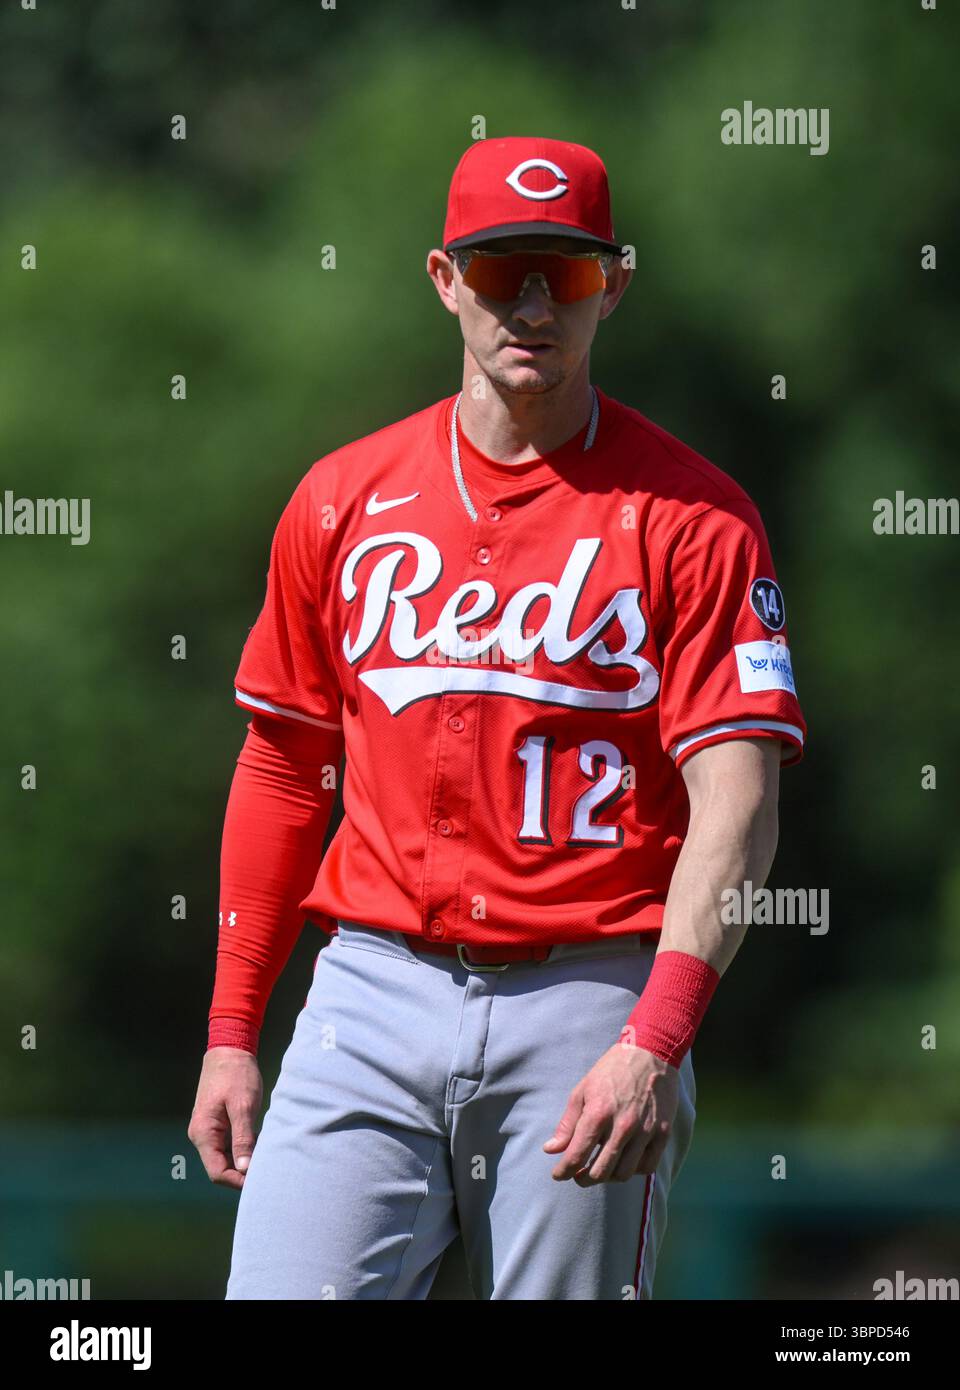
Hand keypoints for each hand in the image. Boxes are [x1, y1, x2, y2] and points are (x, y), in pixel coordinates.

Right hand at [188, 1047, 262, 1189]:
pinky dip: (242, 1149)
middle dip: (241, 1174)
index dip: (237, 1181)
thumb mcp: (243, 1106)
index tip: (259, 1181)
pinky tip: (259, 1146)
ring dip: (242, 1162)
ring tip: (265, 1162)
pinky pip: (227, 1145)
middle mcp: (201, 1135)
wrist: (229, 1049)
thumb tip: (244, 1168)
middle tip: (266, 1173)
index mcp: (204, 1133)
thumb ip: (243, 1138)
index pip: (217, 1171)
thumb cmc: (237, 1075)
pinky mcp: (216, 1123)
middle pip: (219, 1167)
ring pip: (224, 1157)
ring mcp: (208, 1129)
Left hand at [543, 1042, 679, 1184]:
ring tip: (600, 1169)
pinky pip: (647, 1166)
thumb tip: (550, 1150)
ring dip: (607, 1178)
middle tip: (579, 1175)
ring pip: (623, 1173)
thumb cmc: (611, 1071)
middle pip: (600, 1171)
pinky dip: (633, 1171)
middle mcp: (622, 1125)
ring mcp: (645, 1130)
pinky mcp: (663, 1132)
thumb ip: (567, 1124)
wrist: (650, 1052)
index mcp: (598, 1112)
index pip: (576, 1155)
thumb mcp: (582, 1090)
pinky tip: (624, 1162)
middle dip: (584, 1179)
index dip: (563, 1171)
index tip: (558, 1174)